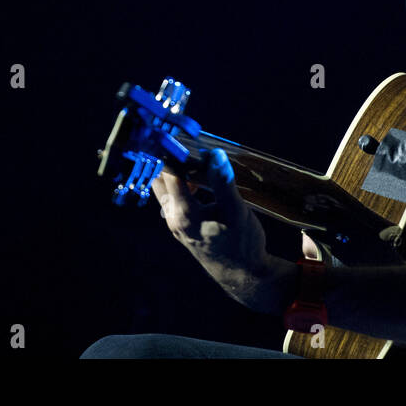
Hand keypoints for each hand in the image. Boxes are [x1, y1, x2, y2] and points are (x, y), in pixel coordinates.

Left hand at [152, 148, 295, 314]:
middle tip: (181, 138)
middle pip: (161, 179)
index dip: (172, 150)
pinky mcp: (184, 225)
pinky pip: (177, 197)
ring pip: (167, 188)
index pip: (169, 173)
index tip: (175, 130)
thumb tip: (214, 154)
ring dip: (175, 170)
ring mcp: (177, 222)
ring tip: (191, 152)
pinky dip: (183, 182)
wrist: (244, 275)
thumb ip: (223, 182)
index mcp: (182, 214)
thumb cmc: (242, 244)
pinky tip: (199, 176)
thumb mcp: (236, 211)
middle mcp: (173, 218)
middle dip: (168, 158)